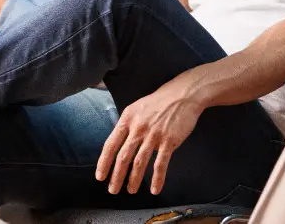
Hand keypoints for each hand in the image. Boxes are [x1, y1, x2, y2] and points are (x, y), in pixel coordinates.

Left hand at [96, 76, 204, 195]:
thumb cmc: (160, 102)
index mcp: (128, 119)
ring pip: (140, 162)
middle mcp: (139, 128)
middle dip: (116, 176)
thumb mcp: (137, 108)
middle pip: (123, 157)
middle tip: (113, 190)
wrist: (184, 94)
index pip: (111, 144)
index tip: (100, 177)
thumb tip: (118, 144)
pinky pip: (161, 164)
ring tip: (131, 190)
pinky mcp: (169, 140)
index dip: (104, 163)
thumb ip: (127, 125)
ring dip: (134, 179)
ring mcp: (154, 135)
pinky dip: (158, 178)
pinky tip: (155, 189)